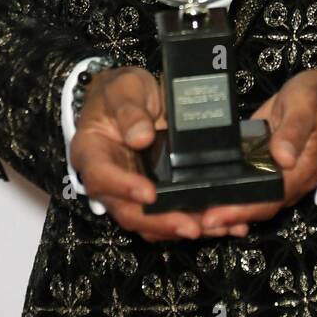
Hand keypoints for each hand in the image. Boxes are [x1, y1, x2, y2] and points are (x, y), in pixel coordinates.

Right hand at [70, 65, 247, 242]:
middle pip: (128, 212)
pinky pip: (170, 214)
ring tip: (214, 226)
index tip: (149, 194)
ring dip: (181, 228)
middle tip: (191, 226)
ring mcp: (130, 191)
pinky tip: (224, 224)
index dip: (124, 188)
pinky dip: (195, 222)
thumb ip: (129, 110)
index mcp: (91, 153)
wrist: (129, 98)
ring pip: (151, 222)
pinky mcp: (153, 195)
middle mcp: (108, 180)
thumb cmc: (120, 92)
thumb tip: (141, 138)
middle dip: (161, 222)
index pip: (101, 177)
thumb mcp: (124, 88)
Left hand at [195, 67, 316, 236]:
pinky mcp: (269, 161)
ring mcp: (280, 172)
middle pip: (258, 207)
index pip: (269, 198)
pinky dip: (231, 191)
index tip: (213, 217)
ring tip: (193, 213)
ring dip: (226, 208)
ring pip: (253, 198)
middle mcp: (291, 178)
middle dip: (227, 217)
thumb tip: (282, 158)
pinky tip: (207, 192)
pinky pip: (251, 183)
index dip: (241, 210)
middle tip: (192, 222)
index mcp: (302, 169)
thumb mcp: (306, 105)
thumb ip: (294, 130)